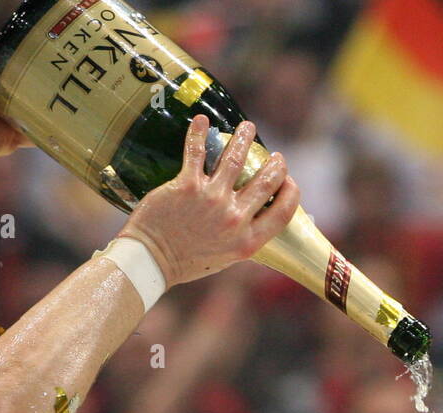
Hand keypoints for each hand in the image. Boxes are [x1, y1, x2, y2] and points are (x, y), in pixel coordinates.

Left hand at [118, 114, 300, 288]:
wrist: (152, 261)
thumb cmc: (187, 261)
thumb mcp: (226, 256)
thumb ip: (242, 235)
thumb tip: (255, 215)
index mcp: (247, 241)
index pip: (282, 211)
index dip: (290, 192)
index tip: (288, 181)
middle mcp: (234, 219)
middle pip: (266, 181)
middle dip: (275, 164)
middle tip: (275, 156)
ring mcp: (212, 200)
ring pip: (236, 158)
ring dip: (244, 138)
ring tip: (247, 128)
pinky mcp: (187, 185)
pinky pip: (197, 151)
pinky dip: (199, 132)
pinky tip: (202, 121)